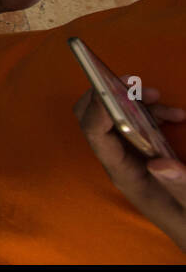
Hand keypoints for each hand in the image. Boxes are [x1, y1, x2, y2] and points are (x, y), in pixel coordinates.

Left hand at [75, 83, 185, 252]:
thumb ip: (179, 187)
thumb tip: (161, 164)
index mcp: (123, 173)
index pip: (96, 136)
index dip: (98, 110)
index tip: (112, 89)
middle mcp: (120, 160)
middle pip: (94, 120)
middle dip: (107, 96)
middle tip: (134, 84)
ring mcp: (130, 153)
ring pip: (116, 117)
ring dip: (134, 102)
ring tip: (160, 97)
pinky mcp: (145, 150)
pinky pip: (138, 124)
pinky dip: (153, 113)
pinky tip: (176, 116)